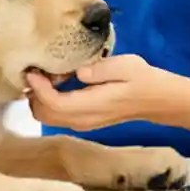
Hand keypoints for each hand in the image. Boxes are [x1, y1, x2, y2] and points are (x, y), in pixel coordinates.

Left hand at [26, 55, 175, 131]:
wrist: (156, 100)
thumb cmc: (142, 79)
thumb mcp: (125, 66)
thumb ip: (100, 69)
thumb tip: (79, 72)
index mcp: (91, 106)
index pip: (54, 104)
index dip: (39, 88)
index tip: (32, 69)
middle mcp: (82, 120)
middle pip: (44, 114)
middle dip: (35, 93)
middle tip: (39, 69)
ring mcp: (82, 123)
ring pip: (47, 117)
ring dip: (40, 98)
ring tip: (47, 74)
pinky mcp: (83, 121)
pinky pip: (56, 115)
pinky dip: (48, 101)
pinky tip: (57, 82)